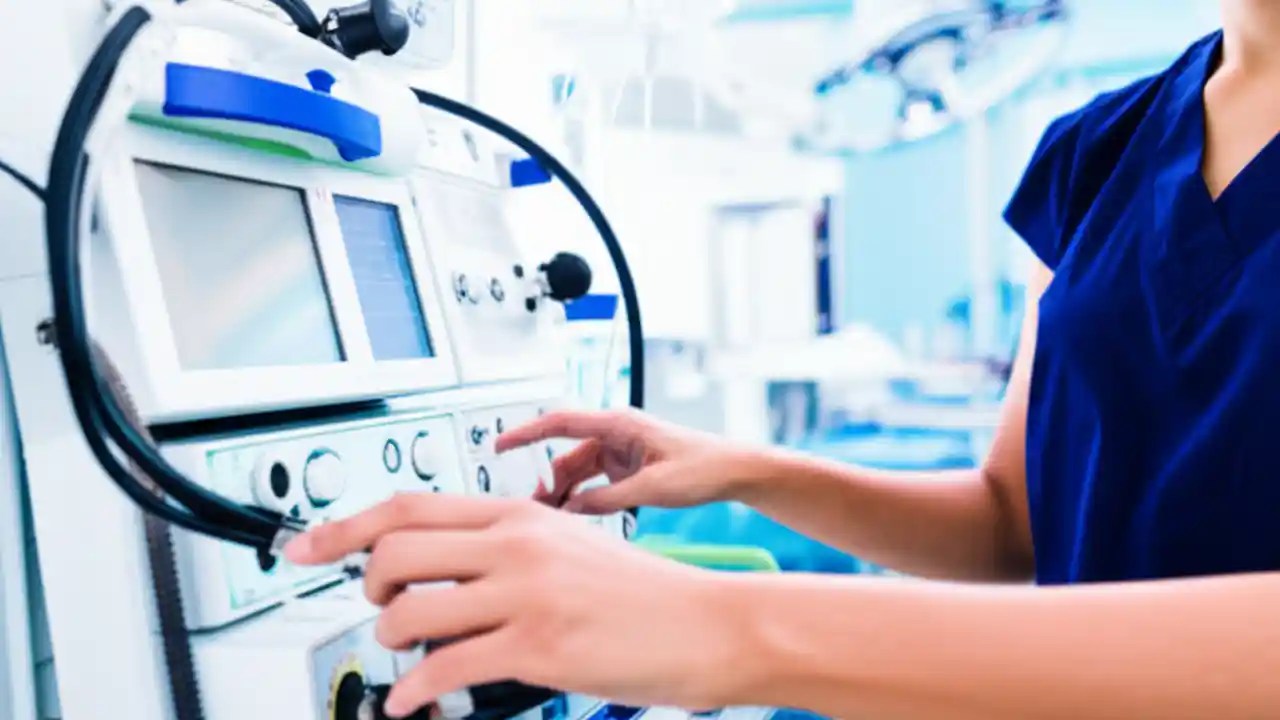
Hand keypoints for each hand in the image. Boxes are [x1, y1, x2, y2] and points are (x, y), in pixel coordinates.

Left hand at [284, 494, 740, 717]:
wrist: (706, 622)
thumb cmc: (642, 592)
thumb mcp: (569, 545)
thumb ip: (506, 547)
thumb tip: (442, 569)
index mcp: (521, 515)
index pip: (410, 505)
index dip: (344, 526)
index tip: (303, 545)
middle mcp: (517, 545)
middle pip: (395, 551)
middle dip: (366, 586)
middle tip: (378, 606)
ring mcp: (526, 595)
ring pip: (410, 611)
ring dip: (390, 640)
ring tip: (408, 654)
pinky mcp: (538, 648)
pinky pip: (444, 669)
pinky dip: (412, 692)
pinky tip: (413, 703)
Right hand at [496, 409, 758, 513]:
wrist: (733, 472)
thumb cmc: (704, 467)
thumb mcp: (654, 487)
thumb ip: (609, 499)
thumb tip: (573, 509)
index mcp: (619, 424)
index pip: (560, 422)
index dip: (527, 433)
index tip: (501, 444)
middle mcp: (615, 433)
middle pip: (565, 455)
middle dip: (548, 480)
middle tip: (534, 508)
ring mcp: (619, 451)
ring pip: (577, 471)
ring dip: (564, 493)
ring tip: (552, 519)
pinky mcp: (626, 467)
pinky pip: (592, 481)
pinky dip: (581, 498)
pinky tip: (575, 518)